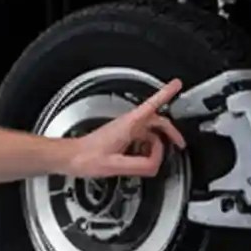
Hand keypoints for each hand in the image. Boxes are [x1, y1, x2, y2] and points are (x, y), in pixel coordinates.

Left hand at [63, 78, 187, 178]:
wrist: (70, 158)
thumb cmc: (85, 157)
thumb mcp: (115, 165)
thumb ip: (140, 165)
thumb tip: (155, 165)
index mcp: (128, 125)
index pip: (151, 105)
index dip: (166, 93)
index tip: (177, 85)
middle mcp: (127, 124)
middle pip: (157, 121)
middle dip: (170, 132)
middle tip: (179, 143)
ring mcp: (124, 130)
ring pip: (149, 132)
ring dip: (156, 145)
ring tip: (156, 159)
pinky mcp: (120, 137)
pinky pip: (140, 139)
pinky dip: (146, 149)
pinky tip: (142, 160)